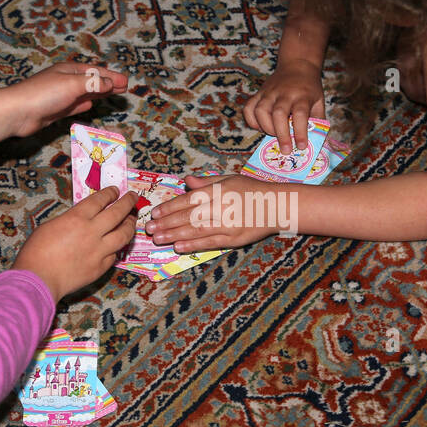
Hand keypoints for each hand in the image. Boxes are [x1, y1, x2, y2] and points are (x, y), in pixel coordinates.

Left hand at [4, 62, 128, 137]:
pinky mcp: (55, 110)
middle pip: (91, 81)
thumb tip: (109, 83)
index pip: (96, 71)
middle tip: (125, 87)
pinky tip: (90, 105)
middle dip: (108, 84)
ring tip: (113, 94)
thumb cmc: (44, 94)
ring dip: (99, 94)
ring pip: (85, 93)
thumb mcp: (72, 84)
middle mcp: (65, 81)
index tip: (126, 82)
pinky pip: (75, 105)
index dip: (112, 76)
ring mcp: (60, 96)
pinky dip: (84, 104)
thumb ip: (93, 84)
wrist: (17, 112)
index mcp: (69, 70)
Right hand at [12, 188, 136, 300]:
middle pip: (117, 213)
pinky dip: (117, 247)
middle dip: (128, 203)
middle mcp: (92, 232)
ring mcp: (99, 250)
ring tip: (133, 220)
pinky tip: (118, 244)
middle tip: (133, 197)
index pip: (100, 200)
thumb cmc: (37, 252)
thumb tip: (82, 218)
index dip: (110, 194)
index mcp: (77, 218)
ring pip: (123, 235)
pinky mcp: (100, 267)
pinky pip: (114, 254)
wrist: (39, 279)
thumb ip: (70, 219)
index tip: (116, 191)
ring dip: (130, 225)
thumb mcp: (51, 225)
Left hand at [145, 174, 290, 251]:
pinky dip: (193, 245)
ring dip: (174, 235)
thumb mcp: (230, 179)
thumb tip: (187, 181)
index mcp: (219, 191)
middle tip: (149, 229)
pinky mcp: (234, 239)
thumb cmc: (252, 190)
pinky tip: (178, 247)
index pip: (189, 200)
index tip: (154, 213)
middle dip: (166, 223)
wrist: (278, 206)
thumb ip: (207, 182)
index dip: (169, 207)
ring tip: (158, 239)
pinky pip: (209, 243)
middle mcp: (221, 207)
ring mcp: (228, 225)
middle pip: (188, 216)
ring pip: (196, 231)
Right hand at [243, 59, 325, 154]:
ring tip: (273, 136)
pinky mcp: (259, 93)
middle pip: (278, 114)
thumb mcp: (319, 101)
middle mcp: (284, 93)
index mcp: (302, 96)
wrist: (297, 65)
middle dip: (280, 134)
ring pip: (260, 110)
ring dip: (265, 127)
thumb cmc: (309, 88)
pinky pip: (249, 107)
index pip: (300, 114)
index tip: (301, 146)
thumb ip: (316, 120)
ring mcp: (269, 92)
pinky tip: (259, 127)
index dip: (300, 132)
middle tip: (285, 149)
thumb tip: (314, 143)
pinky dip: (251, 121)